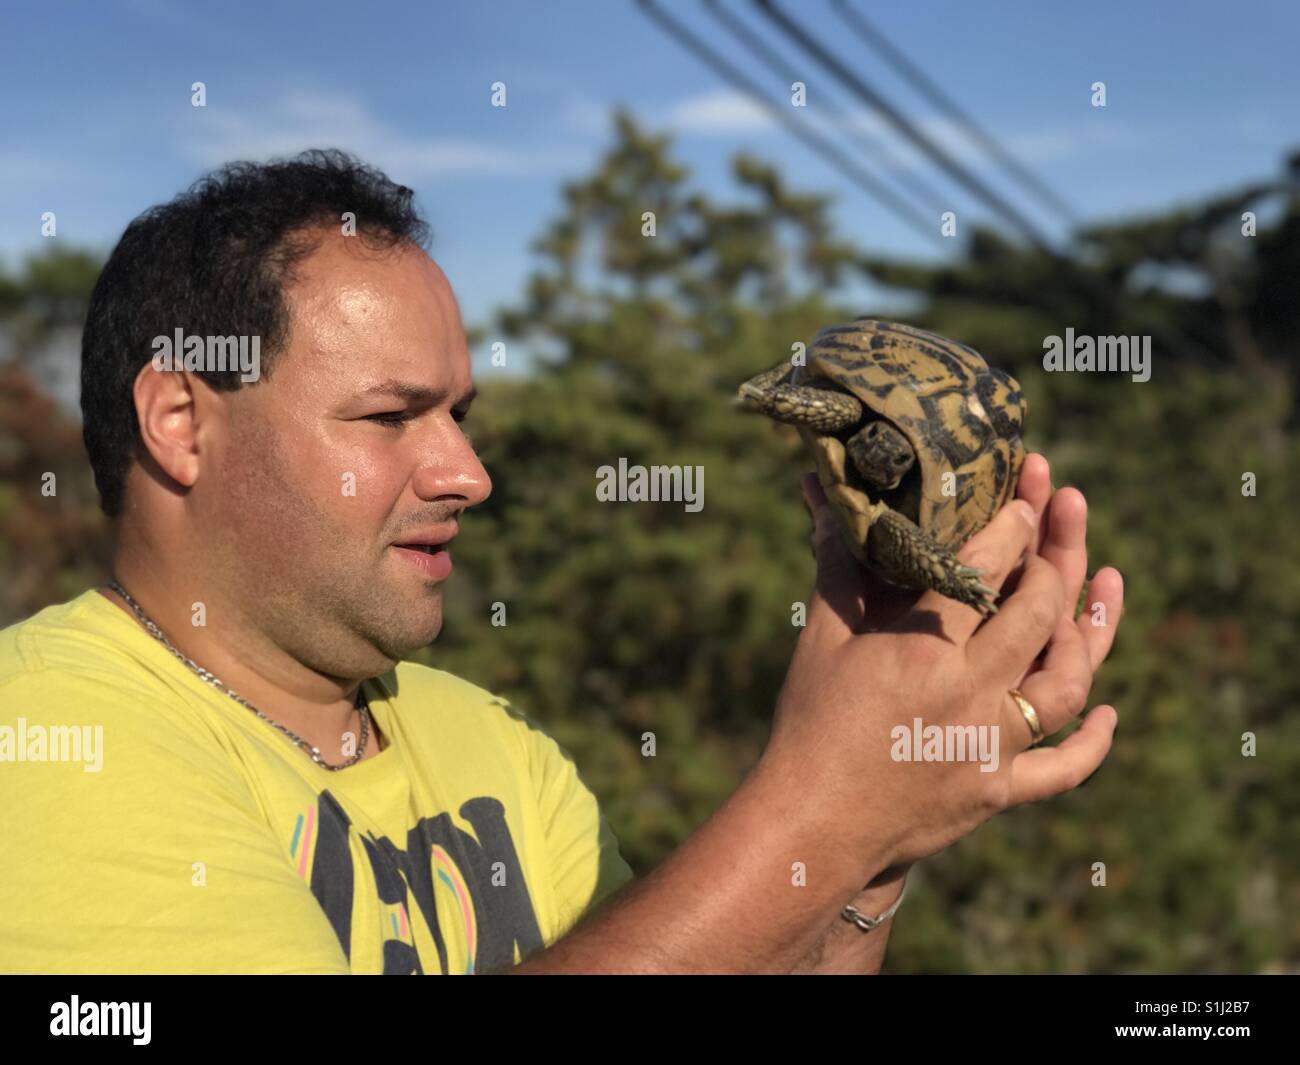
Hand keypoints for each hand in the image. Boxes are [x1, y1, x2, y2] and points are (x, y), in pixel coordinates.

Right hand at [762, 456, 1123, 875]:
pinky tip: (1108, 710)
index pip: (983, 574)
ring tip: (1092, 592)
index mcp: (925, 652)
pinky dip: (1093, 740)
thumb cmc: (809, 726)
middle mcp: (972, 695)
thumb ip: (837, 572)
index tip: (1024, 504)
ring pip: (1067, 684)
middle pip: (1039, 617)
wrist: (812, 823)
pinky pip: (1065, 766)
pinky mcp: (1000, 790)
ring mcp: (993, 747)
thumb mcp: (822, 642)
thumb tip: (828, 508)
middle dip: (1054, 563)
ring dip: (1086, 635)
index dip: (1010, 531)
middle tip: (1055, 532)